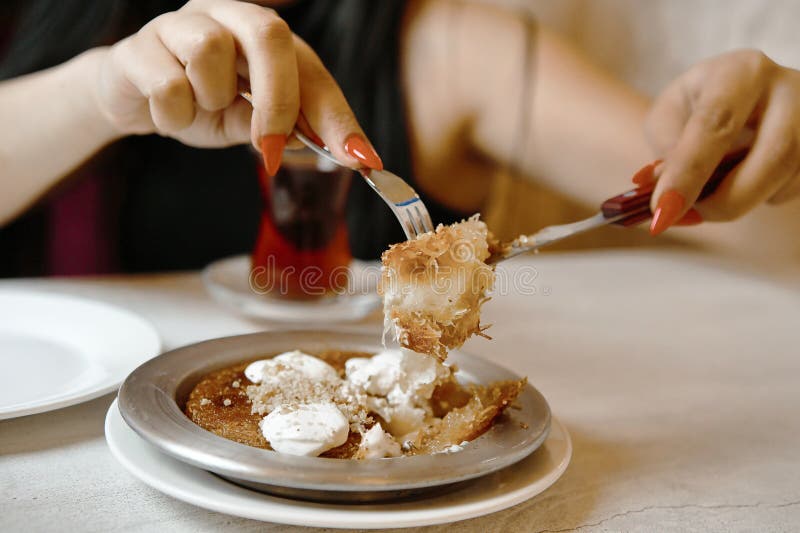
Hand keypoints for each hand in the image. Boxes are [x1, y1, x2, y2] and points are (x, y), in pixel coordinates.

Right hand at [93, 0, 381, 173]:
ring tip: (201, 108)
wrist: (133, 100)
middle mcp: (228, 15)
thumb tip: (347, 153)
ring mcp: (181, 24)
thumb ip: (292, 130)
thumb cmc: (202, 104)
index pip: (313, 72)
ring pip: (211, 48)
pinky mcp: (139, 47)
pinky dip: (174, 114)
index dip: (337, 115)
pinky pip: (168, 84)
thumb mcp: (254, 124)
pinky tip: (169, 113)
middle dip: (278, 99)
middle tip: (270, 147)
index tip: (360, 158)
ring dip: (212, 98)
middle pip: (269, 34)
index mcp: (265, 36)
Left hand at [643, 50, 799, 234]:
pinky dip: (762, 197)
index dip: (688, 172)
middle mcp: (788, 88)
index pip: (716, 124)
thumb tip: (666, 189)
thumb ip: (666, 149)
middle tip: (691, 214)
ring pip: (789, 178)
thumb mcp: (669, 117)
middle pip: (776, 153)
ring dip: (742, 201)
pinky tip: (744, 181)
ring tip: (711, 194)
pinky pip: (795, 188)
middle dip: (727, 200)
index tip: (662, 211)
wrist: (737, 100)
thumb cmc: (698, 107)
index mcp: (740, 73)